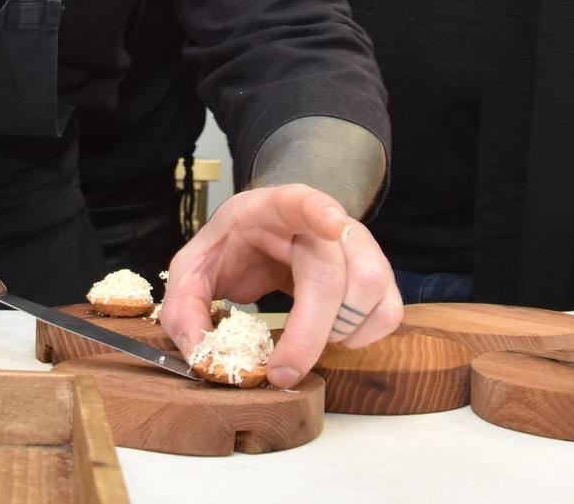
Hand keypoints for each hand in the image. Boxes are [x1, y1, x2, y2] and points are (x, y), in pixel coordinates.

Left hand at [158, 183, 401, 388]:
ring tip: (307, 340)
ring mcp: (357, 246)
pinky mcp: (376, 273)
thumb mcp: (194, 268)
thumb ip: (184, 305)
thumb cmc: (233, 247)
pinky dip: (364, 335)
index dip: (319, 211)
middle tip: (282, 373)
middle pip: (334, 273)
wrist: (263, 233)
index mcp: (274, 210)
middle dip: (310, 332)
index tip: (330, 224)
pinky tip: (335, 336)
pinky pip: (388, 310)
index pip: (302, 201)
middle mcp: (325, 223)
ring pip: (371, 290)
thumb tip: (200, 351)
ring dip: (340, 332)